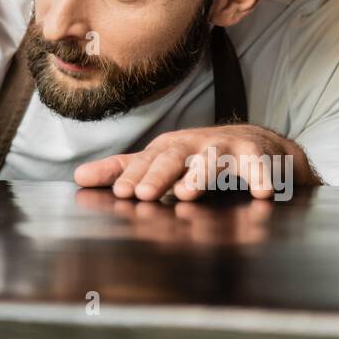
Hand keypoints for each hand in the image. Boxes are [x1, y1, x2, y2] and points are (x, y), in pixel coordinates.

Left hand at [74, 124, 316, 201]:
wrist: (256, 143)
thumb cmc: (198, 156)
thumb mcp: (160, 161)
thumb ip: (123, 170)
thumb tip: (78, 177)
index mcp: (168, 147)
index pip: (146, 162)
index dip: (133, 176)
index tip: (122, 194)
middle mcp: (195, 144)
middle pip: (174, 157)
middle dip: (159, 174)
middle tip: (145, 194)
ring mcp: (226, 147)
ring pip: (213, 159)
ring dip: (200, 175)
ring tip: (187, 193)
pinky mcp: (258, 155)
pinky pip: (260, 166)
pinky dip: (261, 176)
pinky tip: (259, 193)